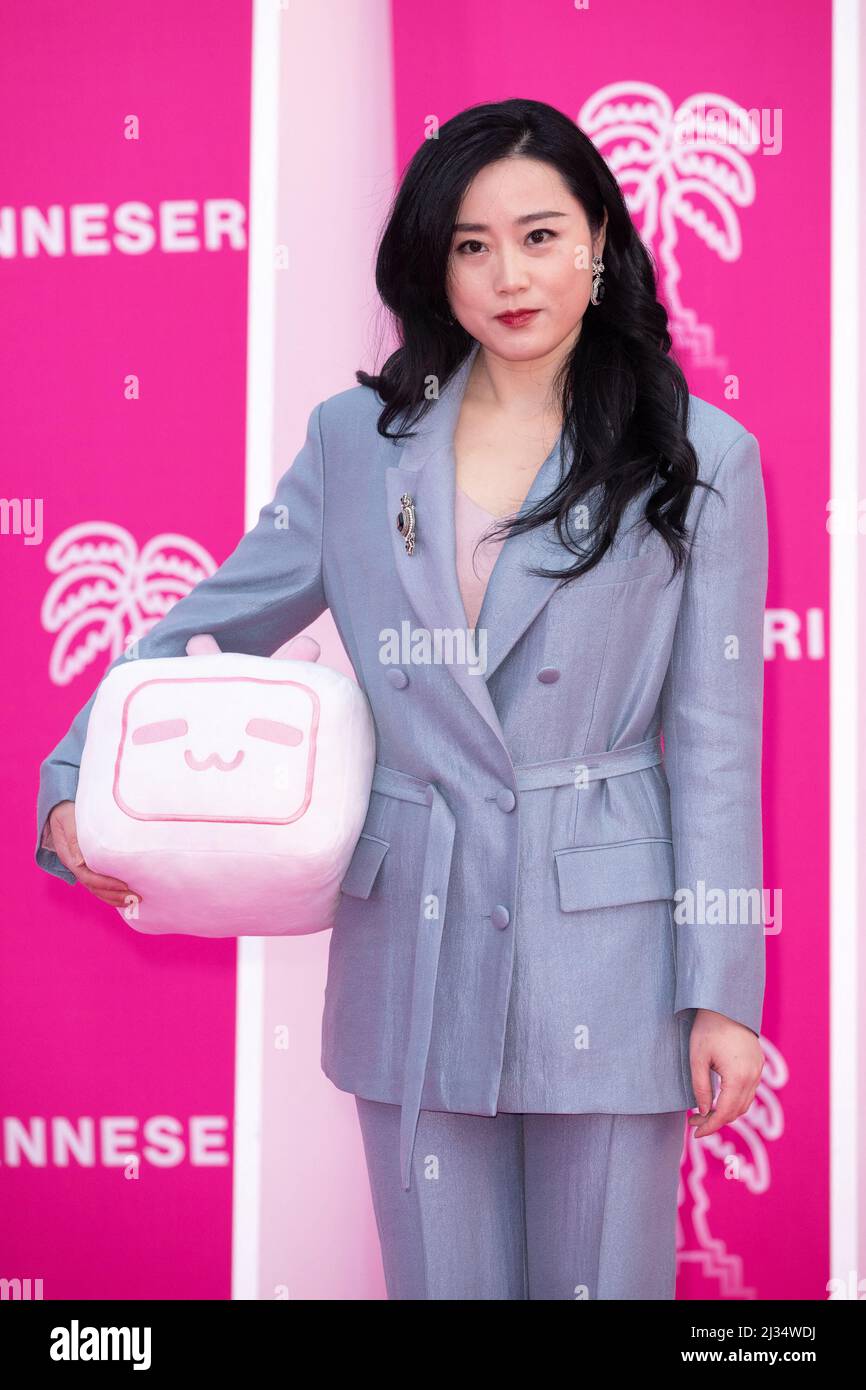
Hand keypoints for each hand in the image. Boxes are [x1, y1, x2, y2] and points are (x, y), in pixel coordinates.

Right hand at [47, 800, 140, 909]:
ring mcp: (81, 866)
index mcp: (69, 857)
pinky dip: (111, 891)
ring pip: (96, 888)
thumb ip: (73, 838)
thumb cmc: (66, 811)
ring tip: (133, 901)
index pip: (88, 877)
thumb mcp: (68, 821)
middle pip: (94, 887)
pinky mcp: (88, 863)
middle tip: (135, 898)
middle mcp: (75, 865)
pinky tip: (125, 894)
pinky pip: (99, 882)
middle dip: (114, 895)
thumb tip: (80, 862)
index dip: (106, 884)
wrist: (60, 807)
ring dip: (114, 897)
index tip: (124, 885)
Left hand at [687, 1008, 762, 1137]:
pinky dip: (735, 1101)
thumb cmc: (708, 1029)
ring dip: (726, 1112)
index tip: (695, 1134)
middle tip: (694, 1123)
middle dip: (716, 1121)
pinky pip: (749, 1091)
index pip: (725, 1113)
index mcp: (738, 1077)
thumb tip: (703, 1112)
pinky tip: (718, 1100)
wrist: (726, 1005)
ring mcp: (758, 1071)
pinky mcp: (758, 1065)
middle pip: (737, 1111)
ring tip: (703, 1114)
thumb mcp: (697, 1059)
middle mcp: (753, 1077)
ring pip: (745, 1103)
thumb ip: (701, 1088)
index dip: (710, 1126)